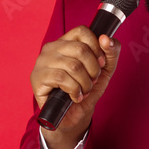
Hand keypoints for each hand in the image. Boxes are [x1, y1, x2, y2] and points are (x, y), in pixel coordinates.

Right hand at [30, 26, 120, 148]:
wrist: (72, 117)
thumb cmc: (86, 90)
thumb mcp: (104, 70)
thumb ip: (111, 52)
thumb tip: (107, 39)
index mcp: (66, 42)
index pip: (82, 31)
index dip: (97, 48)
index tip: (101, 64)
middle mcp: (51, 48)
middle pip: (80, 49)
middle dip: (93, 69)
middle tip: (92, 81)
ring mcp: (42, 62)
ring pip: (73, 65)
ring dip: (85, 83)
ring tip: (84, 90)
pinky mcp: (37, 77)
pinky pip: (62, 78)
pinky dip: (75, 90)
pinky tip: (75, 96)